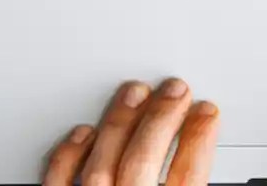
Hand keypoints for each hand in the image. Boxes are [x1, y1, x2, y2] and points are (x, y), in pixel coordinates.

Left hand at [43, 78, 219, 185]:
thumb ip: (188, 182)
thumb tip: (201, 161)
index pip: (188, 174)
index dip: (200, 138)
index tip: (206, 113)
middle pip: (145, 159)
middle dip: (162, 117)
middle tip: (174, 89)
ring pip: (102, 162)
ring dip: (120, 122)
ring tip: (134, 92)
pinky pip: (60, 181)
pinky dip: (69, 155)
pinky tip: (83, 132)